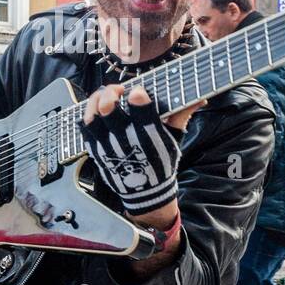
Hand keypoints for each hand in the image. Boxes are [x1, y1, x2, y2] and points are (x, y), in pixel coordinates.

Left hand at [80, 84, 181, 218]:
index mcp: (147, 135)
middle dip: (110, 93)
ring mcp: (106, 145)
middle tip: (118, 91)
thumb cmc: (161, 163)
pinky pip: (84, 128)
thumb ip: (182, 116)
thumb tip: (201, 99)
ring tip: (104, 97)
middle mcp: (124, 139)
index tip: (139, 92)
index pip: (139, 108)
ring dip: (95, 101)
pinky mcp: (95, 150)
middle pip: (108, 108)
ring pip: (91, 116)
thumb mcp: (174, 140)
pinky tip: (95, 110)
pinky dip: (87, 115)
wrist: (145, 193)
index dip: (137, 96)